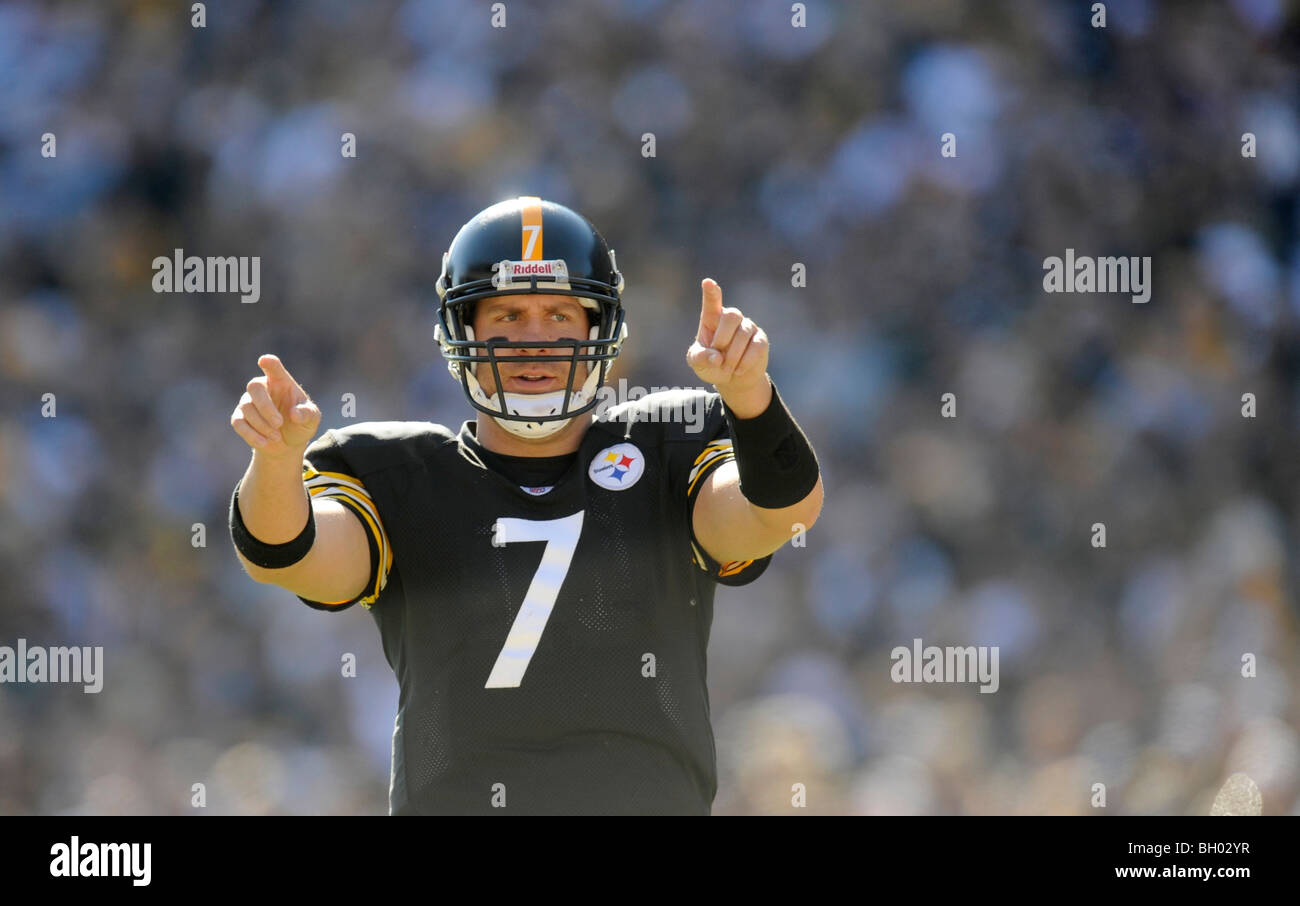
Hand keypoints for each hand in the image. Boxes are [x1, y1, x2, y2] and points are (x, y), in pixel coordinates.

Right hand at [230, 354, 321, 458]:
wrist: (288, 445)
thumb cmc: (301, 424)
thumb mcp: (311, 419)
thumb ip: (307, 414)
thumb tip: (294, 413)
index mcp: (281, 382)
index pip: (274, 368)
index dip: (269, 364)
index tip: (264, 361)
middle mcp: (263, 388)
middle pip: (254, 387)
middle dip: (266, 407)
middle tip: (279, 424)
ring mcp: (248, 401)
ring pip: (247, 407)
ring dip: (262, 424)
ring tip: (277, 436)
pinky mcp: (239, 417)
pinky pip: (239, 423)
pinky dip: (252, 434)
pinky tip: (264, 443)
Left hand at [686, 278, 772, 417]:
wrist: (732, 378)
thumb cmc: (711, 364)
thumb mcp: (697, 363)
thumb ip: (701, 358)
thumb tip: (717, 358)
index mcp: (711, 318)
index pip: (712, 301)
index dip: (711, 292)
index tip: (708, 282)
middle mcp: (731, 318)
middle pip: (732, 315)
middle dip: (723, 338)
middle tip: (718, 357)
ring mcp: (747, 327)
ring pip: (743, 334)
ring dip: (733, 356)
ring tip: (727, 369)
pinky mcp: (761, 340)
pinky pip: (756, 347)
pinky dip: (746, 361)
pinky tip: (738, 370)